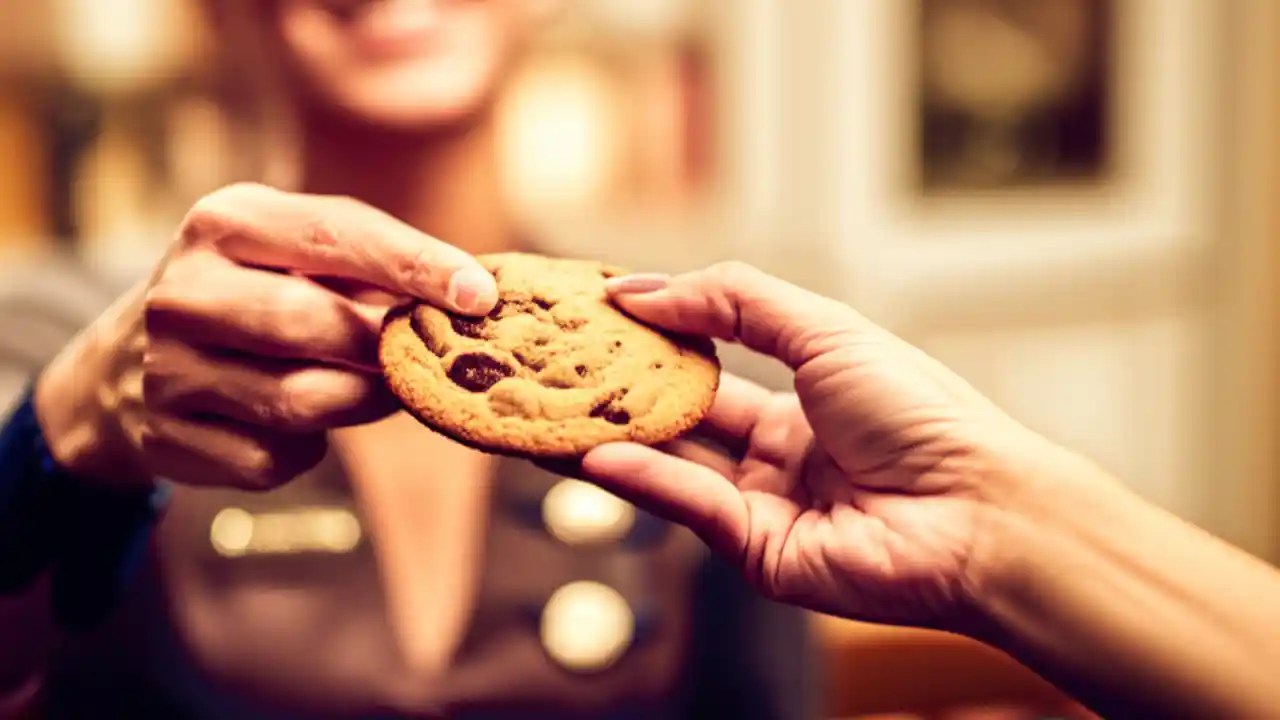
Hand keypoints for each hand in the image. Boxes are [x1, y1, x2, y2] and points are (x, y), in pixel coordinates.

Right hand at [35, 183, 496, 489]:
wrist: (123, 363)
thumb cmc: (249, 292)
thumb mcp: (290, 250)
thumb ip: (371, 260)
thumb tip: (473, 296)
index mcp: (224, 223)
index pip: (335, 237)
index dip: (416, 265)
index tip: (481, 294)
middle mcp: (183, 292)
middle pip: (315, 325)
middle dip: (382, 347)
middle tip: (418, 356)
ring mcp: (167, 370)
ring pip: (305, 402)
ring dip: (359, 401)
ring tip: (371, 386)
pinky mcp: (170, 440)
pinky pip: (279, 457)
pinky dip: (309, 446)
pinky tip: (296, 422)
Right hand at [582, 263, 1045, 629]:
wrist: (977, 508)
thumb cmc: (919, 410)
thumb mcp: (824, 330)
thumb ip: (733, 302)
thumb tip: (644, 289)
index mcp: (800, 397)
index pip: (706, 363)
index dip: (652, 337)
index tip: (590, 312)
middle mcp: (776, 453)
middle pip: (677, 417)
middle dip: (614, 392)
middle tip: (547, 365)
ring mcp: (764, 505)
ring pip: (670, 465)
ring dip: (607, 437)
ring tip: (542, 409)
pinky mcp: (757, 552)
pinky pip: (690, 507)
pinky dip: (644, 480)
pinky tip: (597, 454)